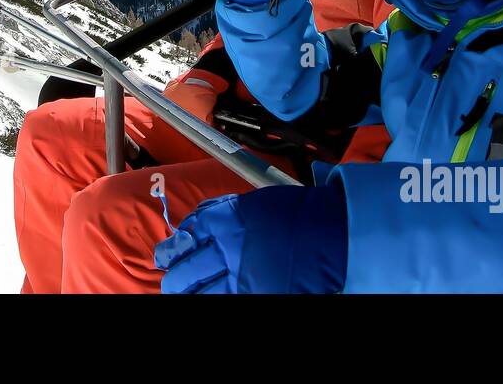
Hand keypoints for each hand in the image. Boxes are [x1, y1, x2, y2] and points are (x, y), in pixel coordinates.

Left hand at [154, 184, 348, 293]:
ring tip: (182, 293)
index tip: (167, 254)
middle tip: (172, 280)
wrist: (335, 232)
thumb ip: (222, 212)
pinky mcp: (255, 294)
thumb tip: (194, 226)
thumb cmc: (298, 213)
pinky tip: (208, 296)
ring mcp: (240, 276)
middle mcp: (227, 248)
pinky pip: (223, 299)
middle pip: (184, 270)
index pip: (185, 236)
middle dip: (174, 277)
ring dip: (186, 293)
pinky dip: (212, 298)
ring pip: (198, 292)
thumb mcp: (254, 203)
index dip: (171, 248)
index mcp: (225, 219)